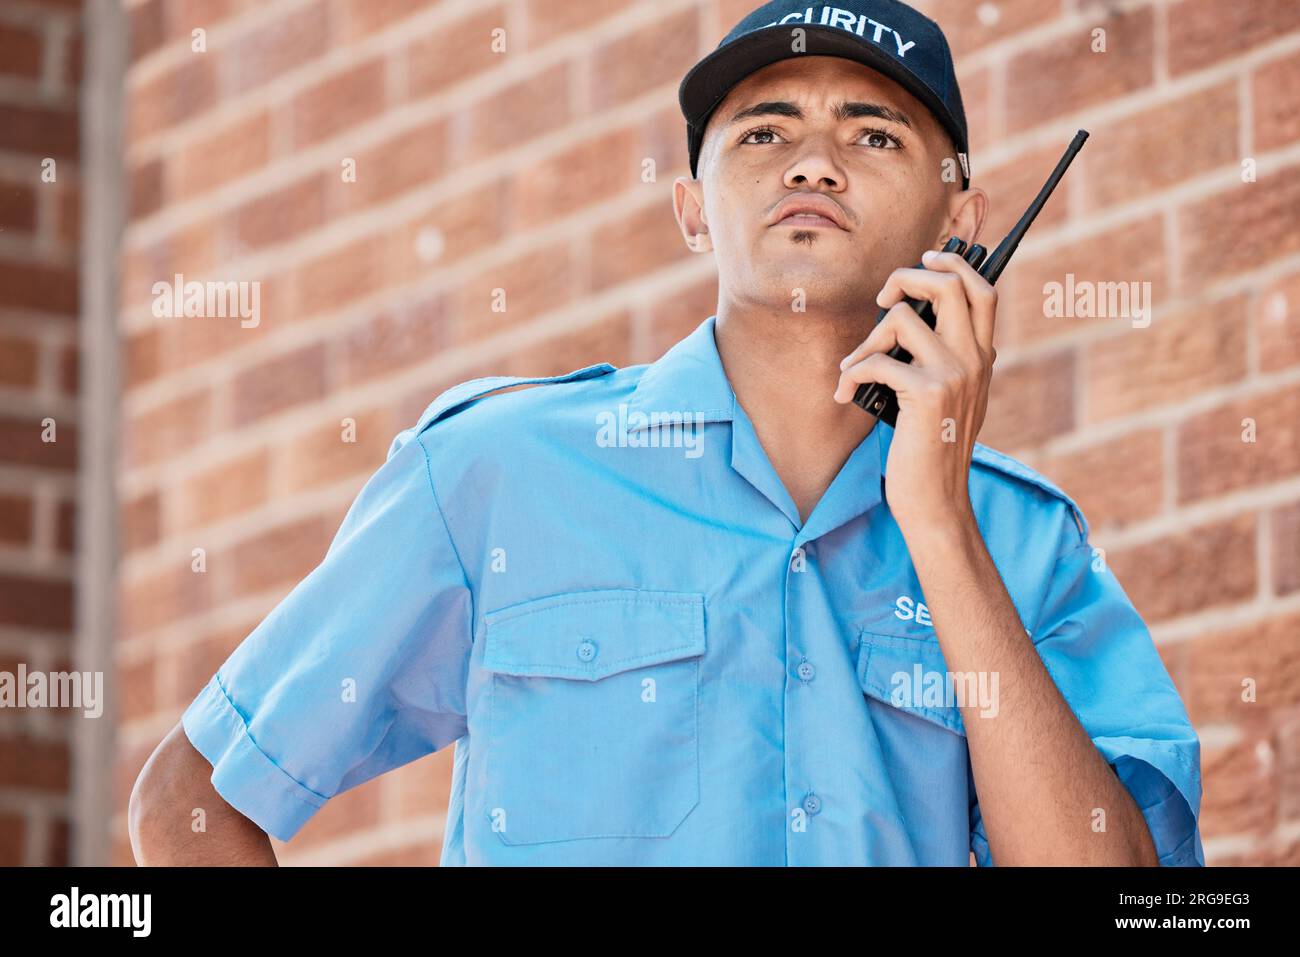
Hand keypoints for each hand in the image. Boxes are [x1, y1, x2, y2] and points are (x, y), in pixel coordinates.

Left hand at [831, 249, 997, 535]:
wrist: (937, 501)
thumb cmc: (932, 449)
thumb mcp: (951, 399)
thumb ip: (946, 359)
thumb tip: (911, 317)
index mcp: (983, 357)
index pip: (982, 290)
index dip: (953, 262)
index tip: (923, 259)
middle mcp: (975, 360)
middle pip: (949, 283)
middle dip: (906, 276)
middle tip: (882, 298)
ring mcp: (953, 375)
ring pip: (903, 316)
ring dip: (867, 339)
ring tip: (855, 367)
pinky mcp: (925, 395)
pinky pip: (876, 361)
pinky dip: (851, 375)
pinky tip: (844, 394)